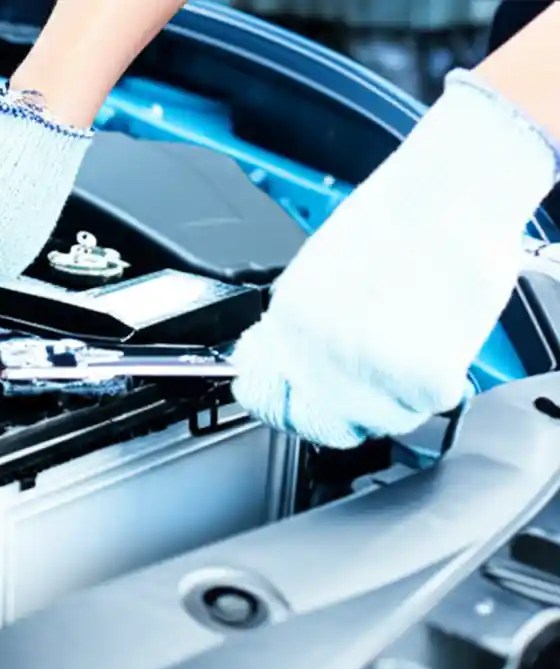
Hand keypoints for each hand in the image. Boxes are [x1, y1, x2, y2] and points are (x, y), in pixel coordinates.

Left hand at [229, 69, 556, 447]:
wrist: (454, 192)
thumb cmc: (397, 219)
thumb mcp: (314, 271)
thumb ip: (294, 329)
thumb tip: (278, 366)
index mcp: (286, 323)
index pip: (264, 398)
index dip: (284, 408)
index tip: (300, 406)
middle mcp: (317, 351)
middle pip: (322, 425)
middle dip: (345, 413)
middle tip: (371, 382)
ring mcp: (366, 368)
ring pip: (380, 423)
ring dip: (398, 398)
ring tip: (411, 347)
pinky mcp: (420, 377)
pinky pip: (427, 406)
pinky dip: (440, 382)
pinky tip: (438, 340)